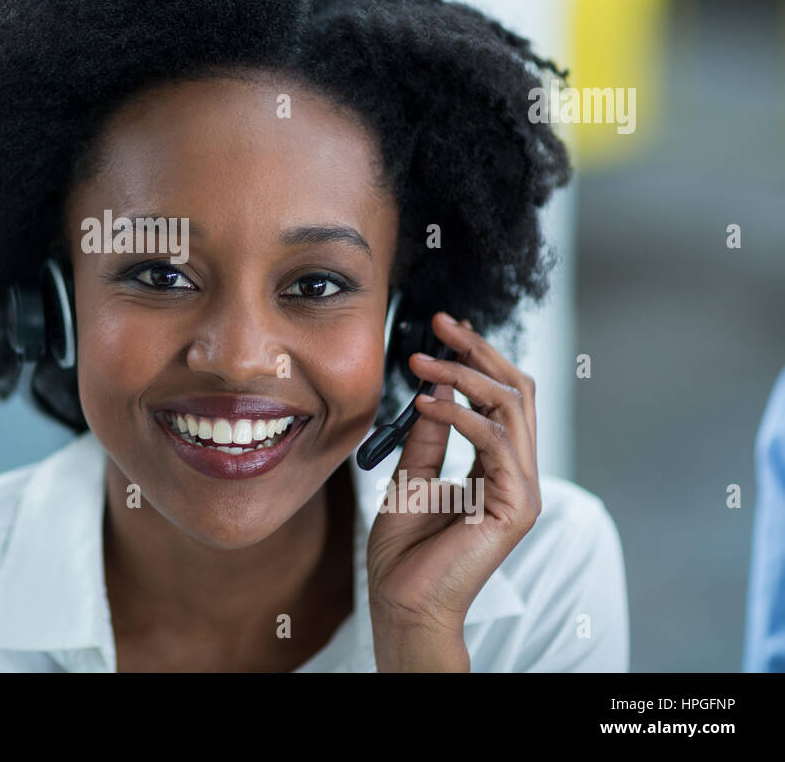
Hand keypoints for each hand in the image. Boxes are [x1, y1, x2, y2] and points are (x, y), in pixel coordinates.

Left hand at [365, 312, 541, 670]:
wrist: (402, 602)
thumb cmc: (404, 551)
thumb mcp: (411, 476)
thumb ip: (429, 436)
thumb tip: (436, 392)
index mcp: (497, 467)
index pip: (501, 396)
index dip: (477, 357)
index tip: (445, 328)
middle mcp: (518, 473)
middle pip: (516, 390)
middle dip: (478, 351)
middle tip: (442, 323)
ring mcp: (522, 489)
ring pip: (511, 407)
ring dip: (464, 376)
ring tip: (422, 364)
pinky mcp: (516, 505)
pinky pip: (496, 442)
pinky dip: (460, 414)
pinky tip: (424, 403)